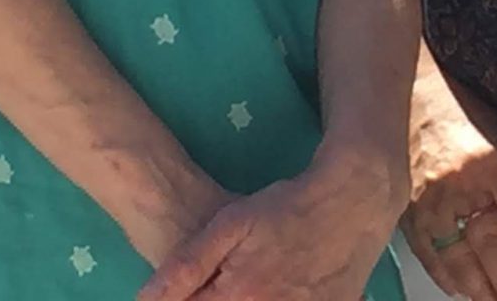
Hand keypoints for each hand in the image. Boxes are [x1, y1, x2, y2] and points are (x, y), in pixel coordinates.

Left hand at [141, 143, 402, 300]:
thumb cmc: (286, 209)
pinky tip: (277, 287)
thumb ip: (187, 264)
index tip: (180, 295)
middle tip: (228, 284)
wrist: (352, 205)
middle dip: (214, 300)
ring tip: (250, 284)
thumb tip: (144, 300)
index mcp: (239, 299)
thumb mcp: (232, 224)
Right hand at [404, 73, 496, 300]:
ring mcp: (424, 202)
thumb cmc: (462, 113)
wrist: (416, 93)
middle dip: (495, 291)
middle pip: (476, 257)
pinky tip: (454, 286)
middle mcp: (452, 193)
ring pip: (448, 260)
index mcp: (483, 173)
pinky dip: (440, 272)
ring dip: (470, 289)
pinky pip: (424, 250)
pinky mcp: (404, 206)